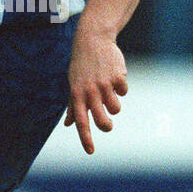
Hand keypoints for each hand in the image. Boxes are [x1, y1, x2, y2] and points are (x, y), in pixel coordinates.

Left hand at [64, 21, 127, 154]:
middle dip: (107, 126)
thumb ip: (73, 106)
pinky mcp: (117, 76)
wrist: (92, 40)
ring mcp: (104, 84)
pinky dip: (121, 86)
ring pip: (116, 108)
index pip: (81, 122)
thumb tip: (68, 125)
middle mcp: (90, 92)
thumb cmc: (81, 66)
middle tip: (108, 124)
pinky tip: (114, 75)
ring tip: (109, 90)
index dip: (85, 138)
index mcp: (77, 95)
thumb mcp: (73, 84)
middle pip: (102, 120)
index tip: (90, 151)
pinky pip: (124, 91)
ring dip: (115, 104)